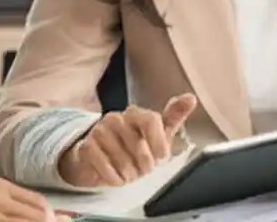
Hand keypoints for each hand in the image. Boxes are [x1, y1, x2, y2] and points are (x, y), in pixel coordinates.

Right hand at [59, 94, 196, 186]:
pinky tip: (116, 178)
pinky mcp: (85, 147)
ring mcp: (99, 132)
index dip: (159, 142)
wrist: (98, 160)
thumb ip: (173, 117)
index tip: (162, 158)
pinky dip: (114, 178)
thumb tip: (191, 98)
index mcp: (135, 113)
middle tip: (143, 170)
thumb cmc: (131, 146)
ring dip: (129, 174)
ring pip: (122, 159)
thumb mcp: (156, 134)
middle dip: (145, 165)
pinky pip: (104, 166)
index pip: (151, 120)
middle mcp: (115, 118)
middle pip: (138, 145)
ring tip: (129, 173)